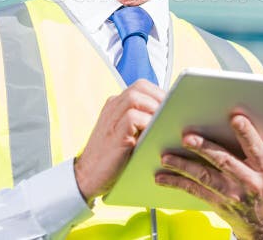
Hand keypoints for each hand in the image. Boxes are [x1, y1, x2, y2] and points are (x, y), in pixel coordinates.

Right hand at [74, 79, 164, 201]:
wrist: (88, 176)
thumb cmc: (112, 158)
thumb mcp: (128, 134)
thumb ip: (142, 122)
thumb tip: (172, 116)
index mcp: (116, 105)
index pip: (142, 87)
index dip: (159, 93)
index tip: (174, 105)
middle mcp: (113, 107)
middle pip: (140, 87)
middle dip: (160, 97)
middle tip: (174, 112)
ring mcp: (111, 118)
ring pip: (135, 97)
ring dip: (154, 107)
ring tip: (166, 121)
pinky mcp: (114, 133)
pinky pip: (132, 117)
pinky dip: (147, 122)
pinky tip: (154, 133)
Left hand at [154, 114, 262, 239]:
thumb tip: (261, 118)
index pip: (256, 149)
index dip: (246, 134)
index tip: (235, 118)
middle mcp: (249, 181)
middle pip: (224, 161)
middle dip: (205, 148)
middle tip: (187, 136)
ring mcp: (232, 194)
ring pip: (205, 177)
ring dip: (184, 166)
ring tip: (167, 157)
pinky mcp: (217, 202)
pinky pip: (195, 191)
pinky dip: (177, 183)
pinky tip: (162, 177)